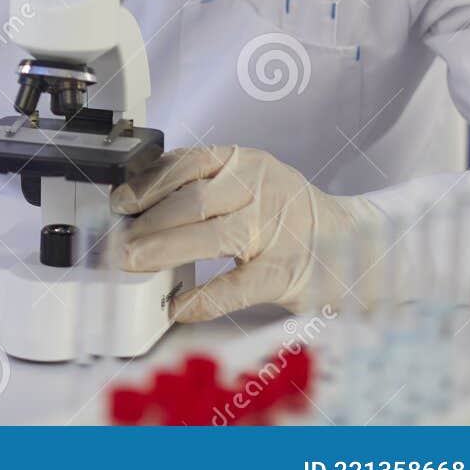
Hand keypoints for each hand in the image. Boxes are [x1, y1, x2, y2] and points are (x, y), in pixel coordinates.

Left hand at [110, 145, 382, 322]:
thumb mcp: (246, 182)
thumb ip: (199, 187)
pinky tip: (178, 306)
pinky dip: (203, 298)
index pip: (189, 163)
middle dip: (148, 224)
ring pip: (214, 238)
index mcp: (246, 162)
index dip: (149, 182)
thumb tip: (135, 207)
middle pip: (194, 202)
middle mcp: (263, 189)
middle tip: (117, 245)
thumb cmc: (284, 213)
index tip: (120, 202)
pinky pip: (237, 286)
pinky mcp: (287, 272)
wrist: (353, 242)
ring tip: (135, 265)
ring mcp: (277, 230)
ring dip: (166, 252)